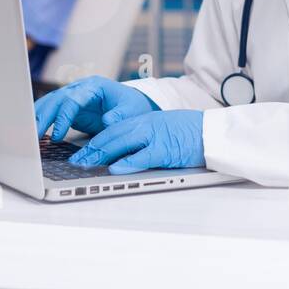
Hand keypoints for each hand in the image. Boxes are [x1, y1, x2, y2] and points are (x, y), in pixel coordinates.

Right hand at [34, 76, 158, 140]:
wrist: (132, 105)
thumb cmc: (132, 107)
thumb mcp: (131, 111)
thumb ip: (120, 115)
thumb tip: (108, 120)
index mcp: (94, 86)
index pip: (73, 99)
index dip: (63, 117)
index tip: (57, 134)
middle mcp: (80, 88)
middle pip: (56, 99)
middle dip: (43, 117)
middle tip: (32, 135)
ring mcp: (72, 96)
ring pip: (49, 103)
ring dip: (37, 118)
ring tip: (27, 135)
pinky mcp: (68, 107)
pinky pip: (51, 110)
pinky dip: (40, 119)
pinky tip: (32, 131)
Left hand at [69, 110, 203, 173]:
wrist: (213, 132)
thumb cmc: (189, 132)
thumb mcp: (161, 128)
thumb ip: (142, 137)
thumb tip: (121, 153)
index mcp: (144, 120)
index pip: (112, 130)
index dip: (94, 142)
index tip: (80, 153)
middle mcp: (146, 125)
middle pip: (111, 136)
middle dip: (90, 149)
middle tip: (75, 161)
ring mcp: (155, 136)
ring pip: (121, 143)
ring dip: (100, 154)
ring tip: (85, 164)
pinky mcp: (166, 150)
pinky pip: (142, 156)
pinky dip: (127, 162)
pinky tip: (114, 167)